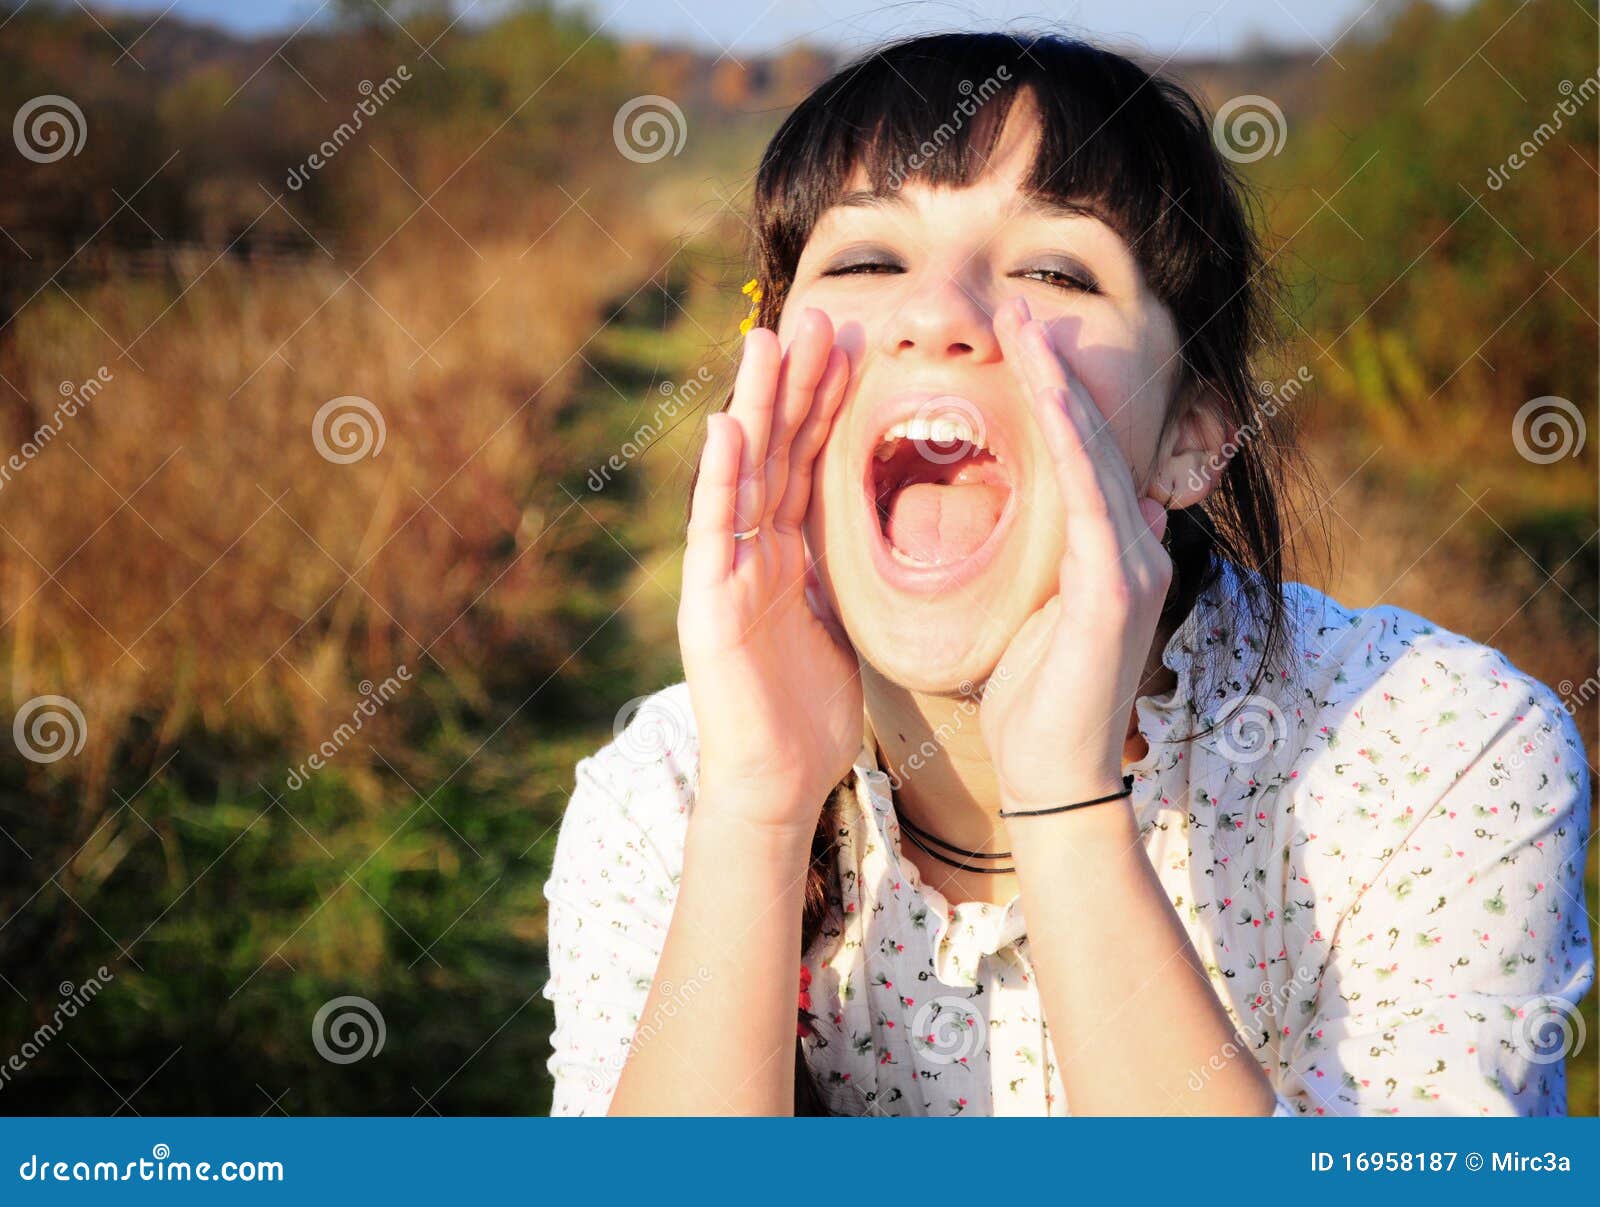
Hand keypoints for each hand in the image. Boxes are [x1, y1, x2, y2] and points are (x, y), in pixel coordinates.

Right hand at [679, 308, 859, 832]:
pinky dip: (720, 480)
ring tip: (764, 341)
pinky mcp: (709, 605)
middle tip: (817, 314)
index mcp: (789, 552)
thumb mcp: (838, 622)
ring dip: (754, 407)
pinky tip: (728, 426)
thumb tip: (867, 534)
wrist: (778, 780)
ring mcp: (727, 572)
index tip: (854, 346)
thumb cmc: (809, 711)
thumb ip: (838, 571)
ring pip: (744, 476)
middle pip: (778, 451)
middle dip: (796, 384)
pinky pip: (715, 533)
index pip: (811, 461)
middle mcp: (754, 549)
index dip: (830, 403)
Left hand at [978, 297, 1171, 807]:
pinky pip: (1088, 498)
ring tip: (1026, 325)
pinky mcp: (1118, 589)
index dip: (1055, 396)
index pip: (1082, 456)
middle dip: (1055, 370)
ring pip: (1091, 456)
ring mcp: (1133, 565)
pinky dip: (1068, 441)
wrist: (1053, 775)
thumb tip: (1109, 508)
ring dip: (1058, 386)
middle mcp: (1135, 547)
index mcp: (1113, 551)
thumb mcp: (1042, 615)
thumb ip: (1064, 561)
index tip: (1021, 342)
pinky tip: (1045, 393)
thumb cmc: (1036, 700)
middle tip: (1018, 307)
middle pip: (1092, 440)